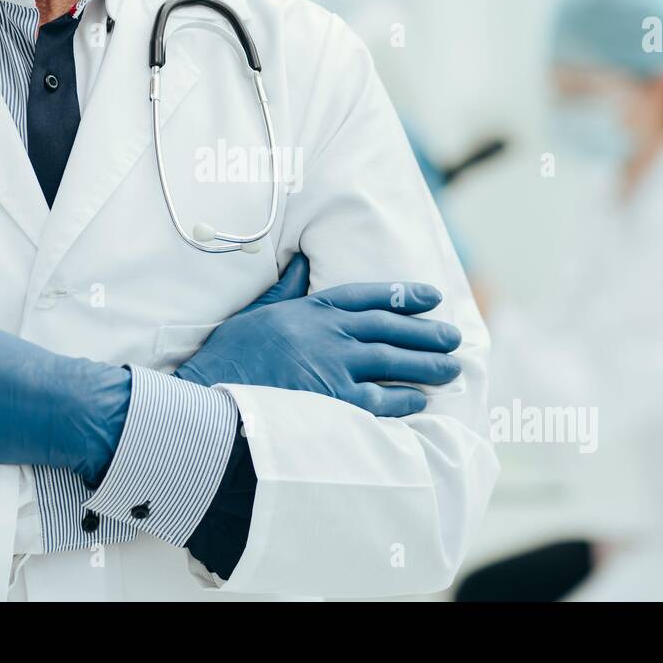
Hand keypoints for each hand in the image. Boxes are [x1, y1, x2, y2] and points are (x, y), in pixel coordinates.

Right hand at [175, 252, 462, 416]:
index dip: (403, 295)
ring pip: (393, 362)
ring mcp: (333, 366)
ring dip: (426, 364)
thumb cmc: (226, 358)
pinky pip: (380, 400)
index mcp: (310, 309)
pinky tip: (421, 400)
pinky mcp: (334, 401)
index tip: (431, 297)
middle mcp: (328, 333)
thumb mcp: (255, 312)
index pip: (368, 297)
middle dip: (427, 332)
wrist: (208, 398)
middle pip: (390, 329)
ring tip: (451, 367)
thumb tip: (301, 262)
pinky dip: (404, 399)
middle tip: (453, 337)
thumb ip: (286, 289)